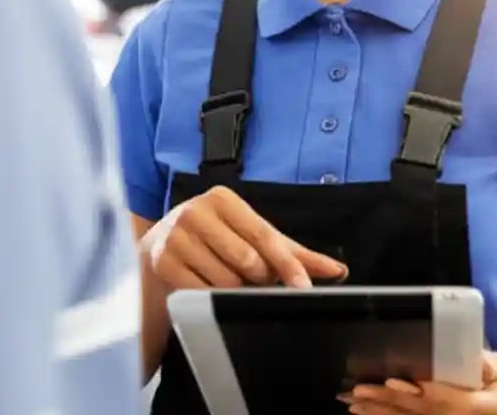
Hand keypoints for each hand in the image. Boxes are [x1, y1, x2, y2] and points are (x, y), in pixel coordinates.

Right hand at [140, 185, 346, 289]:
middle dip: (257, 277)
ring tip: (227, 278)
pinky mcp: (162, 262)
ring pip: (225, 281)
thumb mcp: (252, 238)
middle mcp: (196, 211)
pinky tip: (207, 284)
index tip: (303, 286)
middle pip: (247, 260)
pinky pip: (201, 293)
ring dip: (234, 289)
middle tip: (252, 278)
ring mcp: (176, 236)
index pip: (263, 235)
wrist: (159, 248)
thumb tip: (337, 270)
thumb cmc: (215, 240)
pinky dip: (211, 296)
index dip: (286, 263)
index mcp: (222, 199)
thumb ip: (294, 253)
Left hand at [338, 351, 496, 414]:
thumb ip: (490, 366)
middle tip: (360, 390)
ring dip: (380, 412)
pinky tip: (363, 412)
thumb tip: (481, 364)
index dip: (427, 393)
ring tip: (354, 402)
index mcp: (488, 407)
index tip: (397, 382)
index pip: (455, 402)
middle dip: (389, 402)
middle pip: (424, 412)